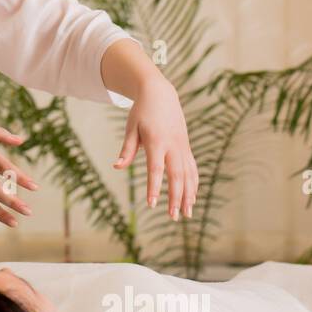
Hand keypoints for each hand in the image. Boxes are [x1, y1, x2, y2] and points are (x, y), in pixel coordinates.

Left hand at [113, 77, 197, 219]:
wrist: (161, 94)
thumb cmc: (141, 112)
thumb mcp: (131, 127)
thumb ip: (127, 149)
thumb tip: (117, 166)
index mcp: (156, 141)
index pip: (156, 168)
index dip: (154, 187)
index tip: (152, 204)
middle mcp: (173, 145)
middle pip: (176, 175)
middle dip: (176, 197)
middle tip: (173, 216)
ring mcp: (182, 147)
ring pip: (189, 174)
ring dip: (188, 195)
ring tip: (186, 214)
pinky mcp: (186, 147)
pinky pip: (193, 169)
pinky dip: (194, 185)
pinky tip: (192, 199)